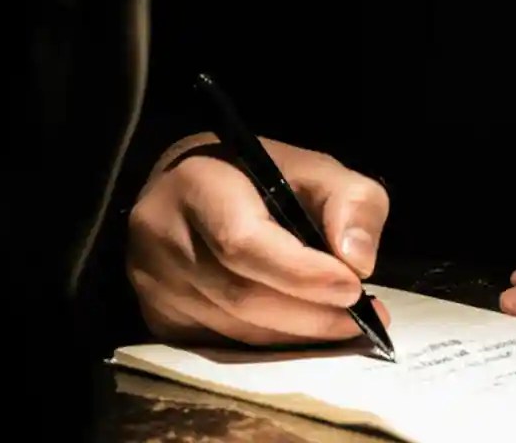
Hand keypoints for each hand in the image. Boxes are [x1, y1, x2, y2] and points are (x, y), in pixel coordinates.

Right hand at [127, 133, 390, 345]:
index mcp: (197, 182)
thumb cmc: (262, 175)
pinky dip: (269, 346)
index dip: (301, 273)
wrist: (193, 185)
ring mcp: (151, 278)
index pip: (243, 242)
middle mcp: (161, 232)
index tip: (354, 287)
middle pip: (240, 294)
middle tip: (363, 318)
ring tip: (342, 325)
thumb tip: (358, 262)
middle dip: (310, 313)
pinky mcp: (156, 314)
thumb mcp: (317, 169)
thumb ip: (351, 202)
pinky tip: (300, 331)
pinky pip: (220, 345)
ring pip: (232, 328)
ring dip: (295, 334)